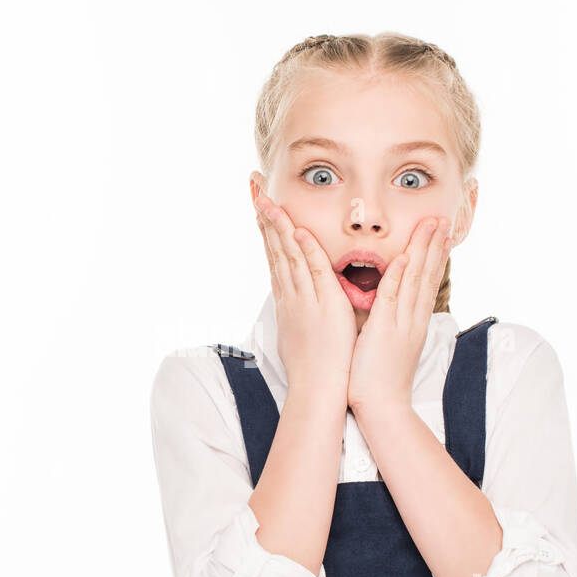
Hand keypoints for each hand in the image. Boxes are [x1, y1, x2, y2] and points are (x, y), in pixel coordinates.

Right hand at [254, 189, 355, 397]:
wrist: (316, 390)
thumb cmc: (315, 366)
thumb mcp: (302, 331)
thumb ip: (300, 310)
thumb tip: (297, 300)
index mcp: (288, 298)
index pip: (275, 254)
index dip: (267, 227)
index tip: (260, 203)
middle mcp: (291, 294)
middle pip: (274, 247)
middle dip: (264, 215)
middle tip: (254, 186)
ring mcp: (303, 299)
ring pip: (288, 254)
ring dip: (277, 224)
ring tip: (266, 197)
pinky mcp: (322, 306)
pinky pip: (312, 272)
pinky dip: (304, 250)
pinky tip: (296, 230)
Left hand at [347, 215, 452, 413]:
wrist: (383, 407)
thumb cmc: (379, 379)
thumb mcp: (390, 344)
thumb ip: (390, 322)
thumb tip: (385, 307)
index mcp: (414, 322)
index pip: (427, 282)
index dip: (434, 257)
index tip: (440, 235)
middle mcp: (413, 319)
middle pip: (427, 275)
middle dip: (435, 245)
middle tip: (443, 219)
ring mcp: (401, 324)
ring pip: (414, 280)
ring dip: (422, 251)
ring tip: (430, 226)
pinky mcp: (384, 331)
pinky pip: (392, 299)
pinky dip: (398, 277)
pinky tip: (403, 257)